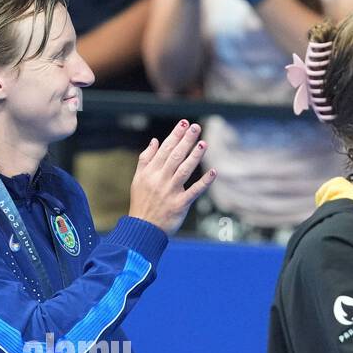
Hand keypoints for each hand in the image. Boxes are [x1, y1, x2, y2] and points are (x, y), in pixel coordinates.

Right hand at [127, 119, 215, 234]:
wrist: (142, 229)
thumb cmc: (141, 202)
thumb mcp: (138, 179)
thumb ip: (145, 159)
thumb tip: (154, 141)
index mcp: (150, 172)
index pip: (164, 150)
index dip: (175, 135)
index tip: (184, 123)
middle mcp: (160, 180)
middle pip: (175, 157)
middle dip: (186, 141)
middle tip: (196, 127)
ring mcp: (170, 192)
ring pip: (184, 171)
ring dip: (194, 157)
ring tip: (203, 143)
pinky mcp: (179, 205)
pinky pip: (193, 191)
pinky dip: (204, 182)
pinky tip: (213, 172)